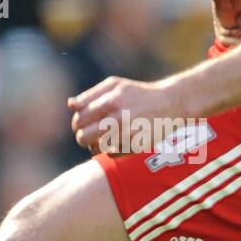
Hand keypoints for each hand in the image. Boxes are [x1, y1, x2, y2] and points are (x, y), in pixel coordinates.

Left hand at [67, 76, 181, 153]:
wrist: (170, 102)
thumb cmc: (138, 93)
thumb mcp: (115, 85)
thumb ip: (90, 95)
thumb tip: (70, 105)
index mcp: (110, 100)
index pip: (79, 119)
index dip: (78, 123)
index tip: (84, 124)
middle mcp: (118, 117)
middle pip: (82, 137)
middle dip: (83, 137)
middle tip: (90, 135)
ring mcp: (127, 133)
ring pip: (95, 149)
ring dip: (95, 146)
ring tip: (102, 140)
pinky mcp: (136, 146)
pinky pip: (111, 154)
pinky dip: (110, 151)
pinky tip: (117, 143)